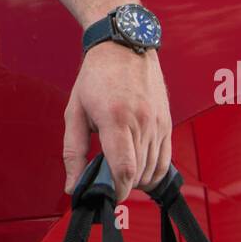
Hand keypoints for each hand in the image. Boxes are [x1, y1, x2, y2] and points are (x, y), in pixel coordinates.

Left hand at [62, 41, 171, 201]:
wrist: (124, 46)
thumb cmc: (96, 77)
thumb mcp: (75, 112)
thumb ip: (73, 152)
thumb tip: (73, 186)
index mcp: (115, 118)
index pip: (123, 170)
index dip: (116, 191)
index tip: (105, 195)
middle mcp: (141, 121)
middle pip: (138, 174)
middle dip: (121, 185)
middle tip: (105, 180)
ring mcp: (158, 122)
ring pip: (152, 169)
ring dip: (136, 179)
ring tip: (118, 168)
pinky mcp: (167, 123)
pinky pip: (165, 160)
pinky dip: (152, 172)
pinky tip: (137, 168)